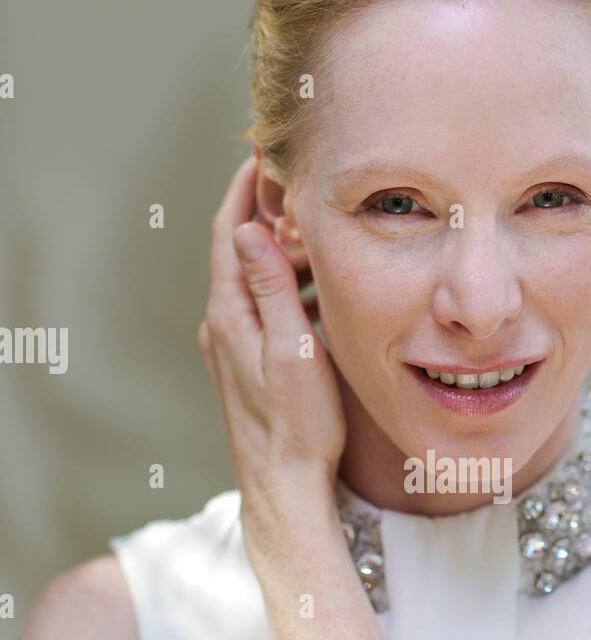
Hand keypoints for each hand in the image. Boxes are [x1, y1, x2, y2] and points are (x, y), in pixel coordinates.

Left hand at [200, 153, 346, 557]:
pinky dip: (286, 286)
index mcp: (230, 315)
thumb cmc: (296, 425)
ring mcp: (232, 345)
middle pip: (240, 250)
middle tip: (301, 183)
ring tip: (316, 229)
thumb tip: (249, 230)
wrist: (282, 485)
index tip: (265, 153)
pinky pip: (263, 307)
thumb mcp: (292, 349)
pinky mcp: (248, 363)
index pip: (230, 233)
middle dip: (267, 212)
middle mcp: (222, 326)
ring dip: (281, 251)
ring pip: (254, 279)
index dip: (246, 189)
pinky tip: (318, 289)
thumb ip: (271, 289)